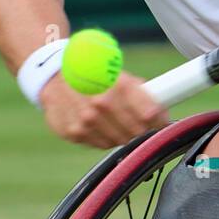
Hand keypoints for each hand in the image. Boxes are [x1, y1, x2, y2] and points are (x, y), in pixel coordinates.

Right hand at [39, 69, 170, 148]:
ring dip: (125, 135)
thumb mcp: (120, 74)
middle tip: (144, 125)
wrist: (54, 76)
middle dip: (145, 130)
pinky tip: (102, 125)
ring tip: (120, 122)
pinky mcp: (73, 132)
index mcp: (118, 84)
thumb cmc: (94, 75)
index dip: (161, 121)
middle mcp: (101, 103)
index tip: (163, 122)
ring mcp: (86, 120)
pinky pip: (102, 144)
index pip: (151, 114)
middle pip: (137, 131)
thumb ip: (144, 93)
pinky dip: (106, 138)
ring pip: (120, 141)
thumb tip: (164, 114)